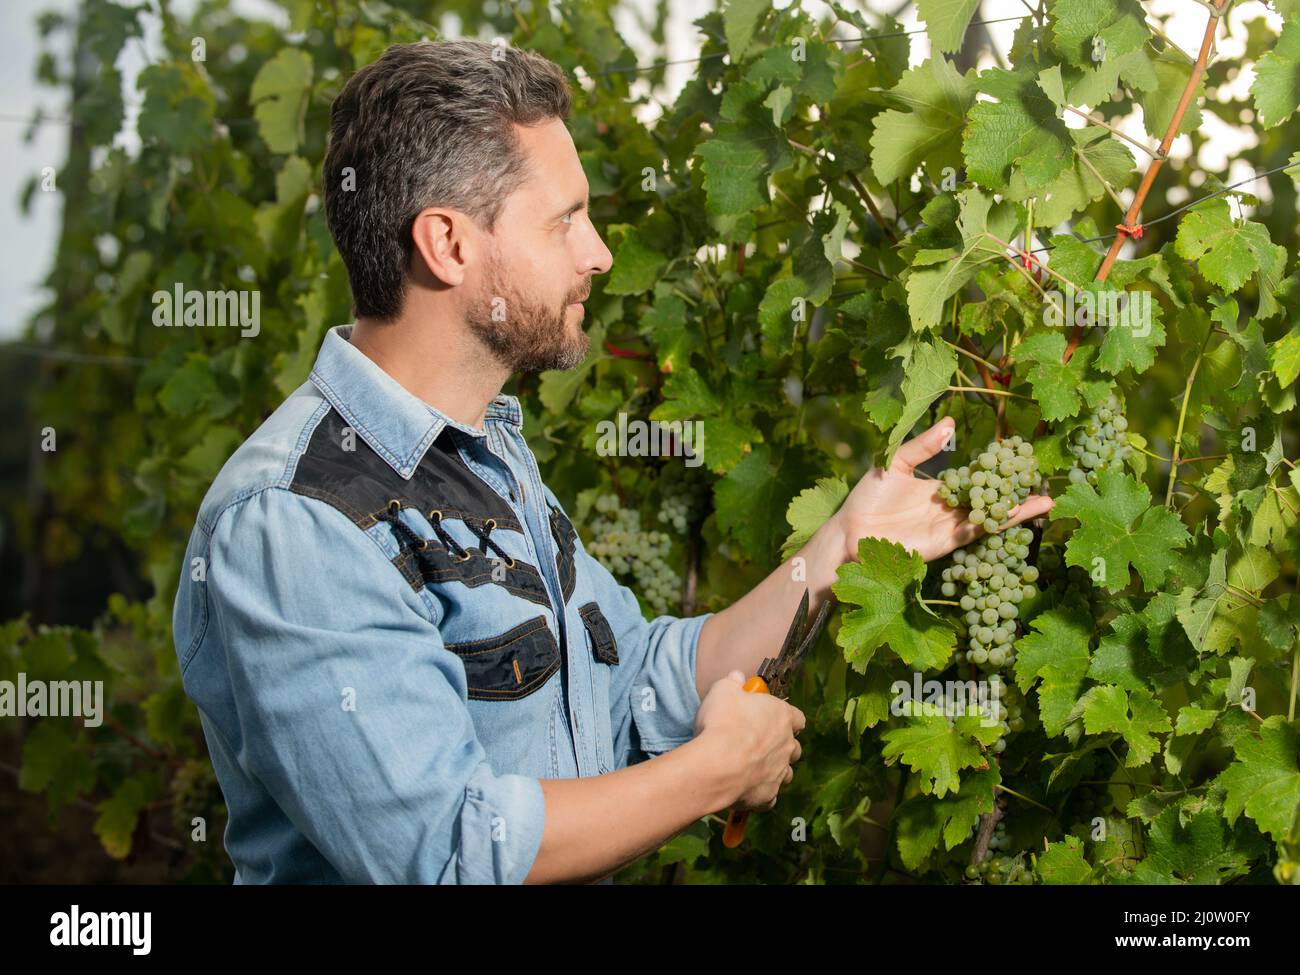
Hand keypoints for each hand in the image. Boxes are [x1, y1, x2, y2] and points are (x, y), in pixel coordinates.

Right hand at [694, 671, 804, 811]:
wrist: (716, 765)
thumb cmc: (722, 723)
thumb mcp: (723, 690)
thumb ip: (732, 683)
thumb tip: (736, 677)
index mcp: (782, 717)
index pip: (798, 717)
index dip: (787, 717)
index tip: (773, 717)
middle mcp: (787, 746)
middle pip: (794, 747)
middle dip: (781, 746)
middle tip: (758, 743)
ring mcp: (779, 773)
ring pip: (786, 773)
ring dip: (774, 770)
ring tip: (752, 768)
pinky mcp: (767, 796)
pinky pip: (770, 797)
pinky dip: (762, 793)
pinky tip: (747, 789)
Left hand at [833, 416, 1053, 563]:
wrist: (852, 531)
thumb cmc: (868, 496)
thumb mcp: (896, 463)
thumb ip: (922, 446)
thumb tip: (950, 423)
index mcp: (939, 488)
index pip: (974, 475)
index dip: (995, 466)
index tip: (1018, 454)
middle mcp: (950, 508)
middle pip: (989, 496)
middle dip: (1014, 488)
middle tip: (1042, 475)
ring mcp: (951, 525)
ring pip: (991, 514)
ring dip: (1017, 507)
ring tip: (1047, 498)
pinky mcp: (948, 541)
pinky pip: (979, 530)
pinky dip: (1000, 522)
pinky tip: (1021, 512)